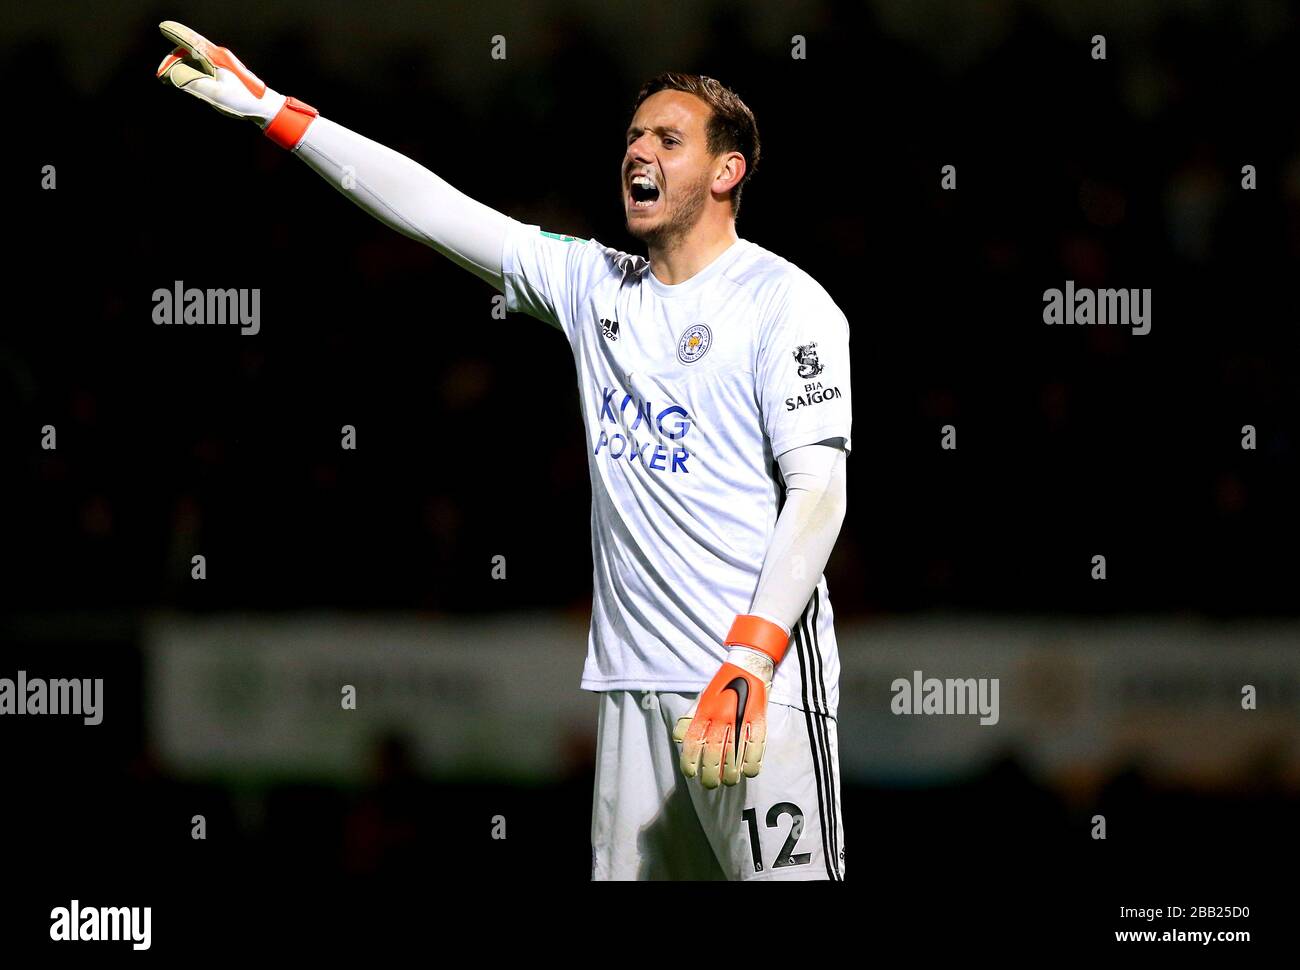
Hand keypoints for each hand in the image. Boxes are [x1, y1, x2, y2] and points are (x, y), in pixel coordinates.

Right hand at [155, 21, 316, 147]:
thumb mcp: (216, 93)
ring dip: (179, 66)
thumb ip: (193, 82)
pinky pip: (199, 67)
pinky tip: (181, 80)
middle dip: (173, 59)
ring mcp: (219, 63)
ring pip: (193, 59)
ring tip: (167, 78)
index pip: (193, 42)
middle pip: (189, 50)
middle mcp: (218, 56)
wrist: (263, 106)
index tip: (163, 26)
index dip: (177, 33)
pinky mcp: (220, 71)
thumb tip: (172, 72)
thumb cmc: (242, 100)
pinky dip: (188, 71)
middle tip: (161, 74)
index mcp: (217, 58)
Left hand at [673, 645, 774, 788]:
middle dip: (711, 774)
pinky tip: (749, 772)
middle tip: (712, 784)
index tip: (692, 774)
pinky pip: (755, 745)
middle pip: (714, 753)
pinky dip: (753, 762)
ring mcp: (740, 718)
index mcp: (705, 712)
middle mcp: (721, 716)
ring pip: (735, 753)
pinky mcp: (758, 719)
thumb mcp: (700, 699)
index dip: (690, 762)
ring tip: (730, 781)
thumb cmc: (722, 686)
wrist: (747, 666)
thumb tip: (679, 738)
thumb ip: (689, 719)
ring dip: (732, 773)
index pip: (693, 742)